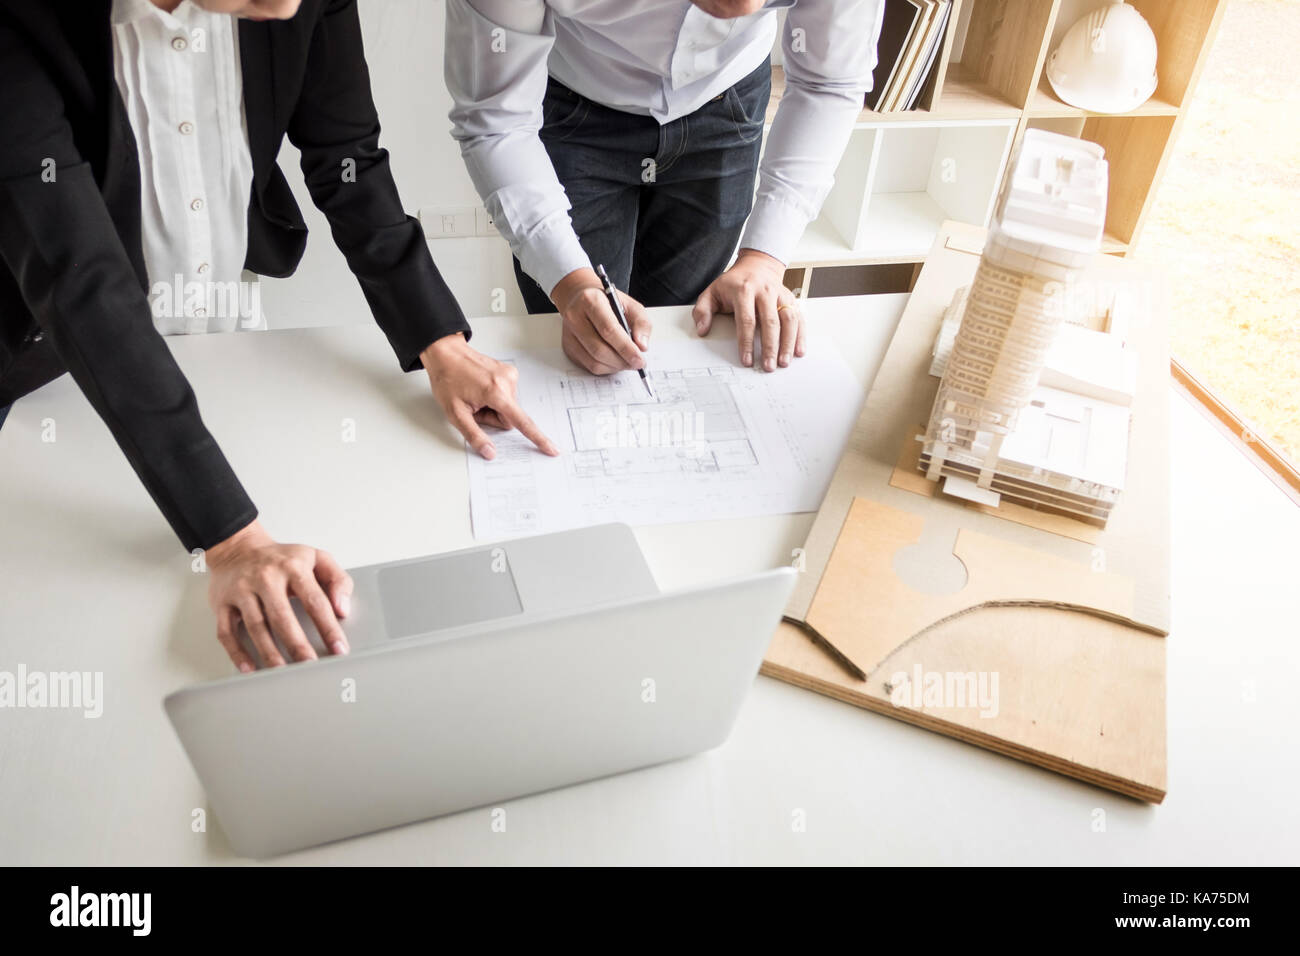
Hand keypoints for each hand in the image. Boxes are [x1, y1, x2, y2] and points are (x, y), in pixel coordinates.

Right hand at [205, 520, 352, 671]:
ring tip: (283, 673)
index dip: (328, 627)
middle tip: (310, 666)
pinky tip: (249, 668)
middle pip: (282, 617)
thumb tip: (343, 609)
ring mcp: (242, 591)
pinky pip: (226, 632)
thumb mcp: (317, 558)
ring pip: (256, 626)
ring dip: (269, 652)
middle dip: (297, 644)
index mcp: (293, 567)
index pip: (315, 601)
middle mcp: (266, 578)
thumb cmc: (282, 559)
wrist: (239, 547)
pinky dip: (237, 652)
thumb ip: (338, 580)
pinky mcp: (222, 603)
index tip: (339, 649)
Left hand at [421, 333, 558, 459]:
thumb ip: (474, 435)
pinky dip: (495, 398)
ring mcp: (510, 375)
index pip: (522, 422)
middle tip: (474, 407)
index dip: (537, 438)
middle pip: (510, 417)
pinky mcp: (509, 372)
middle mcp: (508, 381)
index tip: (552, 449)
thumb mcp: (455, 413)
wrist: (446, 354)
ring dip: (493, 407)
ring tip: (476, 396)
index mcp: (496, 392)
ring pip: (509, 407)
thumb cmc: (447, 379)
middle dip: (493, 417)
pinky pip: (507, 396)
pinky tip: (481, 389)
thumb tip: (490, 452)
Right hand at [551, 268, 650, 374]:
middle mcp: (575, 317)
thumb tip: (642, 346)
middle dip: (622, 361)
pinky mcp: (568, 346)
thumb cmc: (609, 302)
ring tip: (627, 362)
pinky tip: (614, 361)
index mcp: (591, 301)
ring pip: (593, 361)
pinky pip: (588, 366)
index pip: (609, 330)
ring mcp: (569, 333)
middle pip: (599, 349)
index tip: (640, 359)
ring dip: (615, 366)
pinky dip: (606, 368)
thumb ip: (641, 323)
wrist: (582, 298)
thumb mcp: (631, 305)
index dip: (626, 348)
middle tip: (637, 364)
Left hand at [693, 249, 805, 371]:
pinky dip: (800, 336)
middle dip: (770, 347)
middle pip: (770, 322)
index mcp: (744, 290)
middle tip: (768, 366)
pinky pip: (799, 318)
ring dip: (788, 343)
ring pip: (789, 320)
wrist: (756, 266)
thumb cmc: (734, 283)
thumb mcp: (712, 292)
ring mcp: (781, 295)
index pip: (746, 319)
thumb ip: (703, 310)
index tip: (746, 359)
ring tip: (783, 362)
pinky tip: (798, 351)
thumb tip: (702, 329)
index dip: (746, 342)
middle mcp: (765, 292)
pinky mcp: (791, 300)